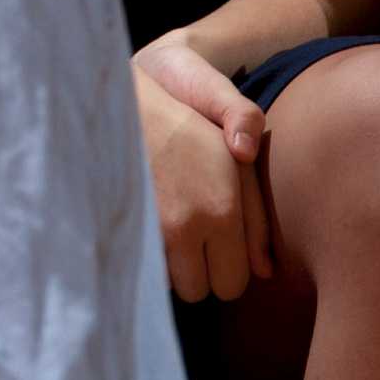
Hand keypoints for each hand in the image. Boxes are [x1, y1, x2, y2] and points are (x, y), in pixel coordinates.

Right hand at [132, 51, 272, 302]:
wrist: (116, 87)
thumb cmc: (182, 107)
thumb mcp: (236, 146)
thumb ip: (260, 205)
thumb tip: (266, 269)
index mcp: (220, 209)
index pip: (234, 284)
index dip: (228, 268)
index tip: (219, 244)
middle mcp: (183, 225)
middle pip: (199, 292)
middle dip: (198, 272)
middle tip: (192, 236)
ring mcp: (144, 226)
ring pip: (164, 283)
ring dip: (167, 264)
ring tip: (165, 224)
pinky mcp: (113, 220)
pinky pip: (134, 263)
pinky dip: (140, 251)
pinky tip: (142, 220)